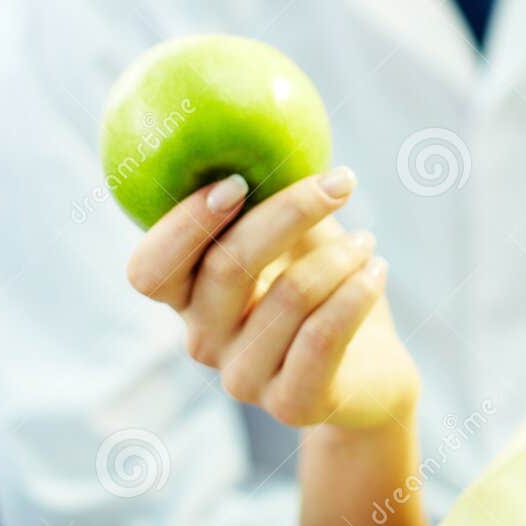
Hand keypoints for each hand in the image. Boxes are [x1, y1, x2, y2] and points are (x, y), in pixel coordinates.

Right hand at [125, 167, 418, 428]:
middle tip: (339, 182)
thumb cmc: (323, 285)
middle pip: (226, 268)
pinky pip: (323, 336)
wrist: (371, 370)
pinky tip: (377, 270)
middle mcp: (203, 340)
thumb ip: (270, 195)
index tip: (239, 182)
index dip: (183, 225)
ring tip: (367, 240)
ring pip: (289, 296)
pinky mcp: (292, 403)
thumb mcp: (294, 235)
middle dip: (288, 213)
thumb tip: (266, 122)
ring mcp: (243, 377)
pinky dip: (356, 292)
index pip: (148, 270)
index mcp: (187, 296)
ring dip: (341, 255)